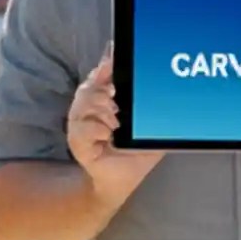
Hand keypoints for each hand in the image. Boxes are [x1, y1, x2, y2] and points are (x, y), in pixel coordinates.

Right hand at [67, 41, 163, 206]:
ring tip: (115, 122)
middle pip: (89, 86)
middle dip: (103, 88)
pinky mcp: (78, 144)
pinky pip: (83, 128)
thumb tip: (162, 85)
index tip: (114, 56)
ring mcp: (81, 126)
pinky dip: (97, 128)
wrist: (119, 183)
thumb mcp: (148, 127)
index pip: (100, 76)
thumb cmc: (133, 154)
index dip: (106, 66)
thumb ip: (152, 106)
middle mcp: (89, 110)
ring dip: (102, 109)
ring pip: (84, 103)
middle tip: (116, 99)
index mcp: (104, 102)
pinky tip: (108, 134)